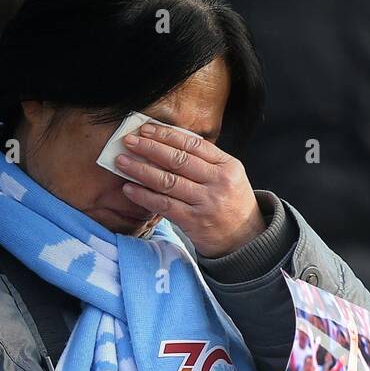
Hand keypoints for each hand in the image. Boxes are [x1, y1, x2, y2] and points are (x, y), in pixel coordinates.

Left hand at [117, 123, 265, 257]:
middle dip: (149, 148)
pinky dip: (144, 196)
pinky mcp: (195, 222)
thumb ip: (206, 162)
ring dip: (141, 170)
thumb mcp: (229, 177)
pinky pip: (164, 205)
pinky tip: (129, 189)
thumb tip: (168, 143)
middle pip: (178, 160)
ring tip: (122, 162)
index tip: (145, 130)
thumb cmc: (232, 205)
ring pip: (168, 181)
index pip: (193, 144)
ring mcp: (207, 202)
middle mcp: (218, 182)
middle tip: (128, 141)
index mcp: (227, 165)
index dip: (166, 135)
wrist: (246, 241)